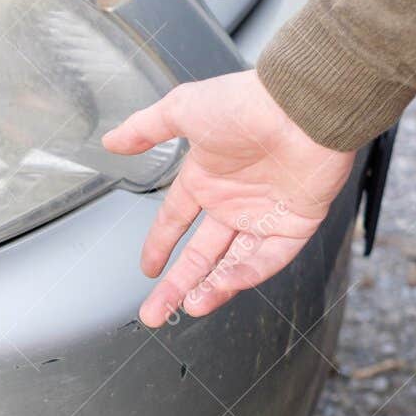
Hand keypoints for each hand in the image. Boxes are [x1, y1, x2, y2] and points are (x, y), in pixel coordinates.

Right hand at [102, 70, 356, 327]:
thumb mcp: (182, 109)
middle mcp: (233, 200)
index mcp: (206, 178)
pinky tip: (224, 285)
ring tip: (189, 307)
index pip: (175, 221)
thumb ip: (145, 129)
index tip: (147, 269)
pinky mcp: (295, 224)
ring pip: (232, 263)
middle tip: (154, 313)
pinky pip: (268, 258)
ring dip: (210, 286)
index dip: (159, 246)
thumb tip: (111, 141)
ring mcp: (264, 214)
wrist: (303, 105)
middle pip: (199, 254)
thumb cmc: (247, 102)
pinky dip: (246, 274)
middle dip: (176, 285)